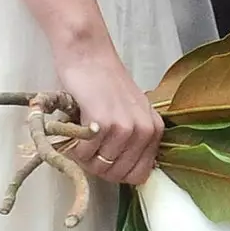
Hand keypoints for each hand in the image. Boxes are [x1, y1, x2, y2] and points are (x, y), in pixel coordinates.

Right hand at [60, 45, 162, 186]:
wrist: (89, 55)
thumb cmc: (105, 82)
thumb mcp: (131, 112)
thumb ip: (134, 140)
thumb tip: (121, 172)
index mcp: (154, 130)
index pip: (139, 175)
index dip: (117, 173)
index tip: (104, 160)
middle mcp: (144, 131)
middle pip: (118, 174)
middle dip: (98, 166)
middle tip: (88, 148)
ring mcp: (125, 127)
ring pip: (100, 165)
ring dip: (85, 156)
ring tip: (81, 135)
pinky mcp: (103, 122)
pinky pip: (85, 153)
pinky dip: (75, 147)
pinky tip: (76, 128)